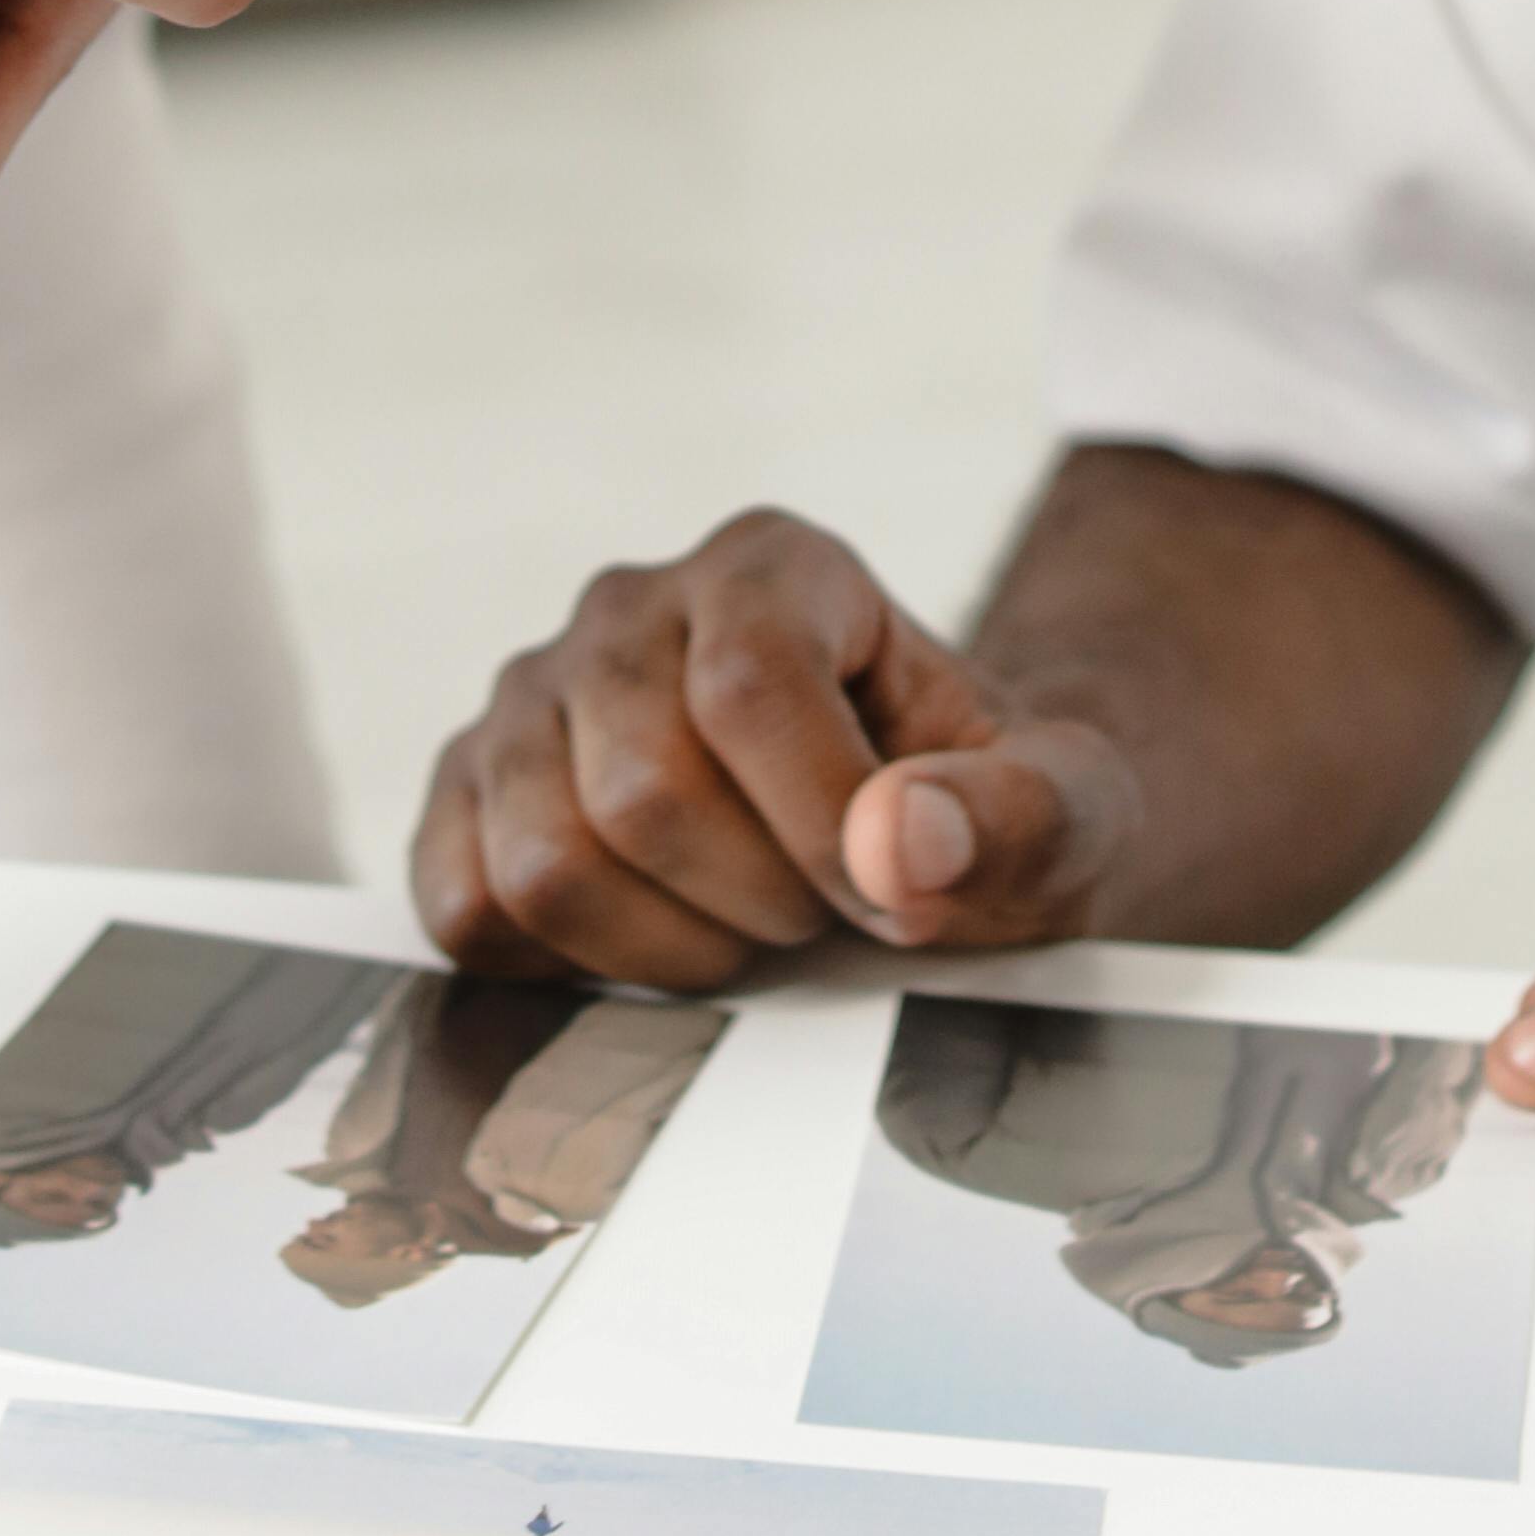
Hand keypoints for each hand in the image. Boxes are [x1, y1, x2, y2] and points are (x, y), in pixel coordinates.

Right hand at [412, 509, 1145, 988]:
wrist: (909, 838)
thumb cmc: (980, 812)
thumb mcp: (1071, 809)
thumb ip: (1025, 814)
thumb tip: (900, 844)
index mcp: (773, 566)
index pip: (748, 689)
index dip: (821, 828)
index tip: (895, 902)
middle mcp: (631, 605)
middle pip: (642, 791)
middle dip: (755, 901)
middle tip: (820, 912)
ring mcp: (531, 694)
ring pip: (545, 862)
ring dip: (667, 948)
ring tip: (743, 923)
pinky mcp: (467, 789)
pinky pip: (463, 908)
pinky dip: (565, 969)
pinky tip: (654, 939)